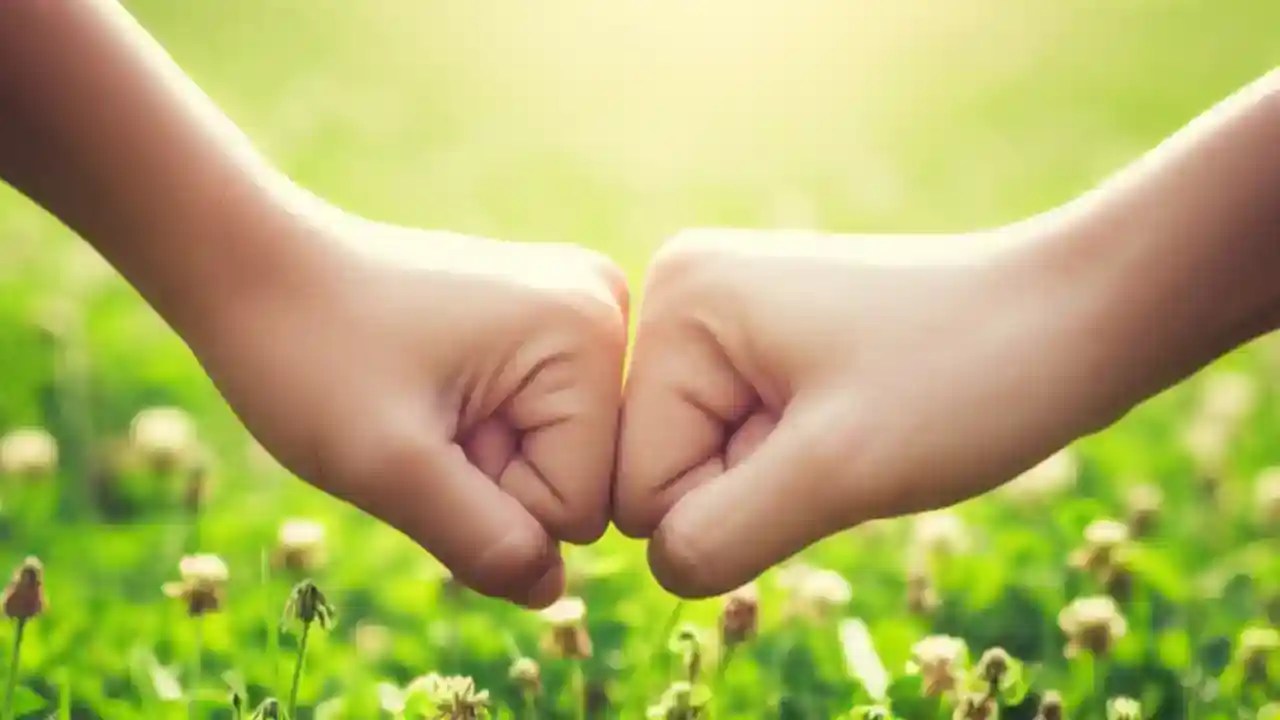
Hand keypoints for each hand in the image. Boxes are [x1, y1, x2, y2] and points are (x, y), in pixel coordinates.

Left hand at [184, 206, 626, 606]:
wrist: (252, 267)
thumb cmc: (310, 353)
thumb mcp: (391, 468)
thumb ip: (484, 543)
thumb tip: (552, 591)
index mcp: (587, 332)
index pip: (580, 506)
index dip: (492, 503)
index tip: (428, 436)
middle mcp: (605, 308)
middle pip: (579, 482)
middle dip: (492, 479)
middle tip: (420, 419)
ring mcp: (579, 309)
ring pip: (556, 461)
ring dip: (483, 458)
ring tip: (421, 400)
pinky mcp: (548, 319)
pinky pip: (539, 426)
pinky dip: (481, 431)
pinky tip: (433, 387)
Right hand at [614, 227, 1121, 597]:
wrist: (1079, 316)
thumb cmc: (968, 378)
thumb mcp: (832, 473)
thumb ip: (717, 538)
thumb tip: (664, 569)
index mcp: (679, 299)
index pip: (640, 479)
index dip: (734, 502)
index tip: (823, 447)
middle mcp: (684, 295)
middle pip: (668, 470)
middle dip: (758, 487)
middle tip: (848, 437)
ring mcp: (727, 316)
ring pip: (710, 468)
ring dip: (787, 478)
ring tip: (862, 423)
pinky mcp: (766, 342)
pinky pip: (747, 445)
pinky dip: (804, 461)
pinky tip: (863, 419)